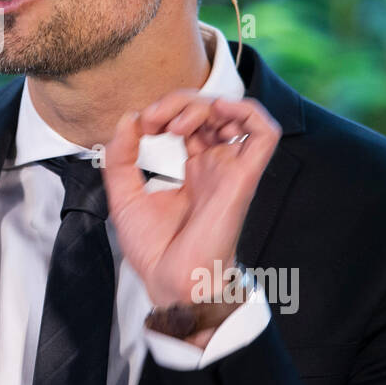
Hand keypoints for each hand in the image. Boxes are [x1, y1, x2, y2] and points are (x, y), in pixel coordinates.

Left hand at [102, 91, 281, 310]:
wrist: (171, 282)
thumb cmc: (155, 249)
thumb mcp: (124, 195)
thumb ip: (121, 156)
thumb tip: (128, 119)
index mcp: (193, 168)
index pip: (189, 119)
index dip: (164, 110)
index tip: (139, 126)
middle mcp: (214, 165)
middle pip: (209, 110)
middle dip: (177, 102)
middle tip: (151, 121)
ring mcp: (229, 169)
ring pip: (234, 113)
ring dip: (204, 104)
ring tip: (176, 124)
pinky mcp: (243, 177)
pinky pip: (264, 133)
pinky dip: (245, 111)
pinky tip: (216, 112)